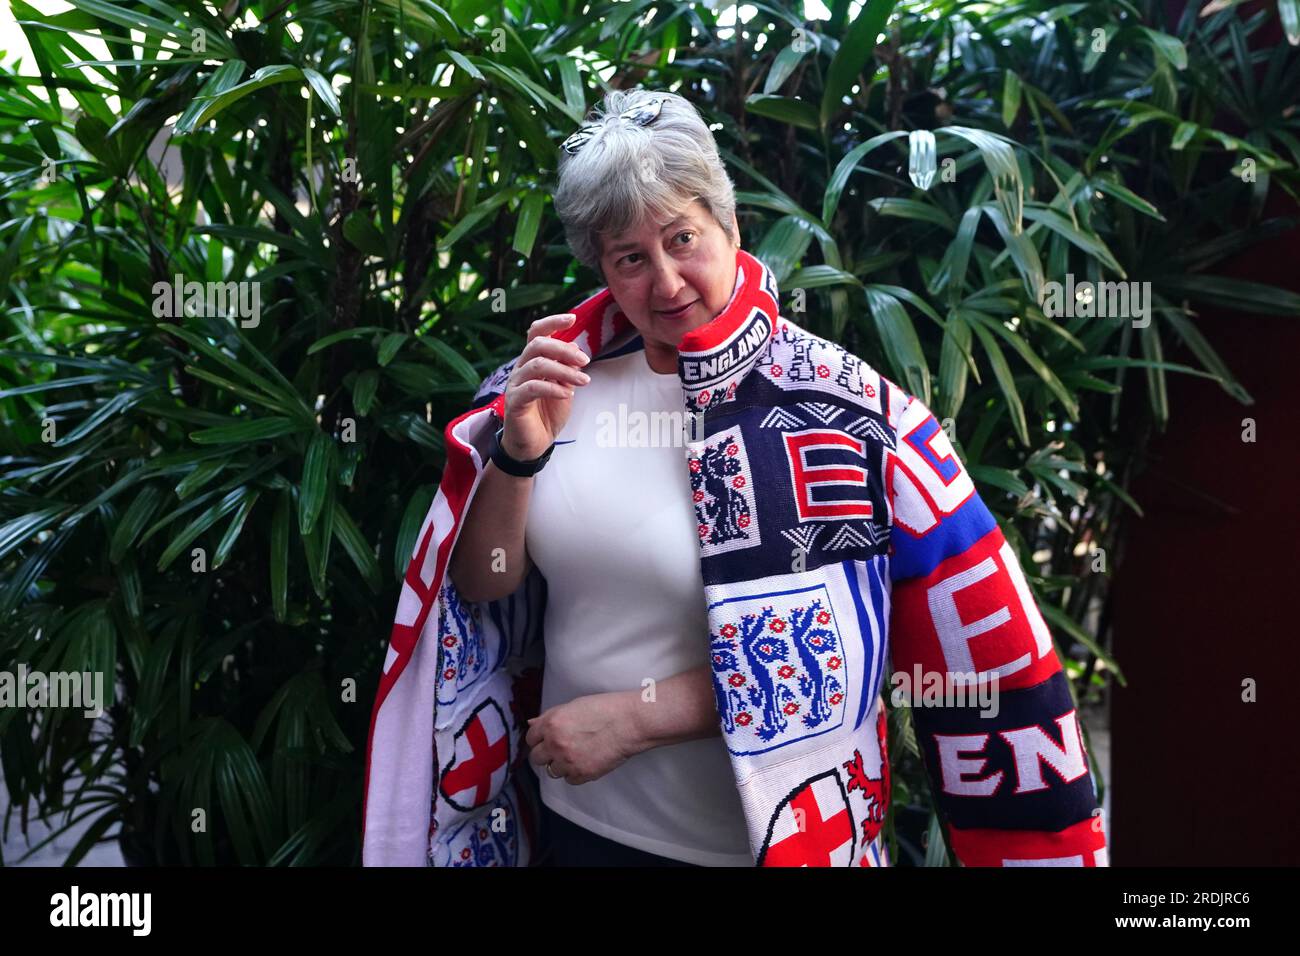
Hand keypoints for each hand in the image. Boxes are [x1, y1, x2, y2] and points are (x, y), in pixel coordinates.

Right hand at [501, 313, 591, 460]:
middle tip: (585, 362)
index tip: (573, 318)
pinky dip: (553, 388)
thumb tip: (575, 347)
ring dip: (564, 370)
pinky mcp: (514, 402)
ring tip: (583, 381)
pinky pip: (532, 388)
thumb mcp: (565, 388)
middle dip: (564, 349)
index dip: (553, 322)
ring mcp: (516, 384)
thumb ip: (568, 369)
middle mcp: (521, 368)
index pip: (537, 333)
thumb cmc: (548, 413)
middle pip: (537, 345)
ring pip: (537, 365)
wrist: (535, 444)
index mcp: (533, 361)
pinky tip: (568, 395)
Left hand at [524, 690, 642, 784]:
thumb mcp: (573, 706)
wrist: (630, 722)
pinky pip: (569, 780)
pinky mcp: (582, 774)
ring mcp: (568, 761)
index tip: (545, 740)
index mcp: (552, 723)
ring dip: (560, 764)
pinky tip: (585, 761)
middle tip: (559, 748)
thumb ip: (550, 717)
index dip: (539, 738)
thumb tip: (533, 724)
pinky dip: (575, 773)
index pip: (530, 738)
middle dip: (546, 753)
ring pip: (552, 771)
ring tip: (576, 754)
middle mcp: (556, 743)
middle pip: (536, 758)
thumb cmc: (606, 709)